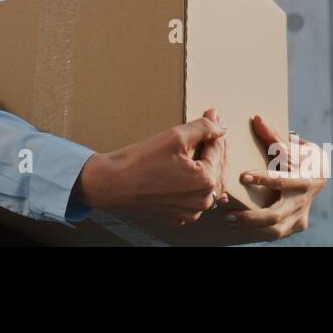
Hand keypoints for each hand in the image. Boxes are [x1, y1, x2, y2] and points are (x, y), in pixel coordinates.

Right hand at [75, 108, 227, 226]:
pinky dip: (196, 185)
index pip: (218, 151)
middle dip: (217, 149)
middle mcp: (201, 201)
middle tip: (214, 131)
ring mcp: (189, 213)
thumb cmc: (139, 162)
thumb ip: (202, 129)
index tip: (213, 115)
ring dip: (210, 168)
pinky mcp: (176, 217)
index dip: (216, 131)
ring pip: (208, 188)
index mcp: (205, 181)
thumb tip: (220, 125)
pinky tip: (192, 172)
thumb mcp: (174, 136)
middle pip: (217, 171)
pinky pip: (194, 200)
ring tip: (207, 150)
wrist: (112, 184)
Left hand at [223, 115, 326, 241]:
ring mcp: (300, 215)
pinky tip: (237, 227)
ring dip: (250, 227)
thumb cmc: (301, 156)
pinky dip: (255, 232)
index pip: (283, 180)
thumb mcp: (292, 145)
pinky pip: (275, 233)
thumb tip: (256, 118)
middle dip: (252, 216)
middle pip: (277, 213)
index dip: (263, 179)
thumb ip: (274, 136)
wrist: (321, 174)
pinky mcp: (296, 225)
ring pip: (275, 229)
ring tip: (229, 220)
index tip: (243, 177)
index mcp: (305, 177)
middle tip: (229, 214)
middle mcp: (304, 199)